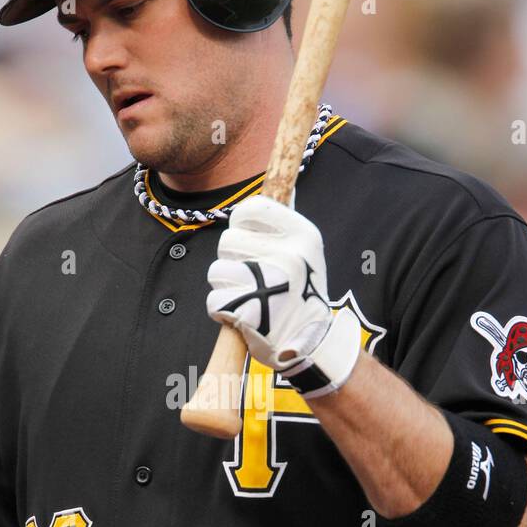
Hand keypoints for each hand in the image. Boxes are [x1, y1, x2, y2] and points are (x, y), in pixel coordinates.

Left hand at [206, 193, 360, 395]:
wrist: (311, 344)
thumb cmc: (300, 294)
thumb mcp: (305, 252)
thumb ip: (283, 225)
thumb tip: (280, 182)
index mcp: (303, 235)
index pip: (250, 209)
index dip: (239, 224)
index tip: (247, 240)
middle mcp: (289, 256)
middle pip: (227, 241)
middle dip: (231, 260)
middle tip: (251, 278)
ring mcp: (269, 284)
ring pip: (217, 270)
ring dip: (225, 286)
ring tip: (248, 297)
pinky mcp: (251, 311)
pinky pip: (215, 300)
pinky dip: (222, 311)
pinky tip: (242, 315)